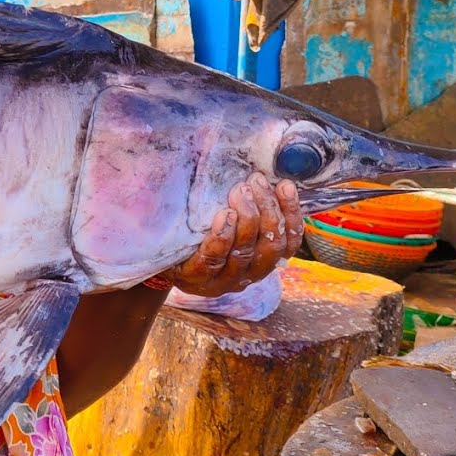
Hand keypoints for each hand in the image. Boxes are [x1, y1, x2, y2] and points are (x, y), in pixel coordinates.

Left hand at [164, 173, 302, 296]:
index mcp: (263, 260)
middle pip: (271, 246)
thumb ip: (248, 206)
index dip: (291, 213)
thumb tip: (264, 175)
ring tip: (240, 191)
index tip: (285, 184)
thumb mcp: (229, 222)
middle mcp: (249, 274)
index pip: (289, 242)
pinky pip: (214, 258)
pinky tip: (224, 215)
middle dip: (268, 210)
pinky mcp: (198, 278)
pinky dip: (223, 235)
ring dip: (248, 218)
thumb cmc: (202, 235)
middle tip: (255, 182)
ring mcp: (224, 280)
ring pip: (245, 252)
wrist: (164, 260)